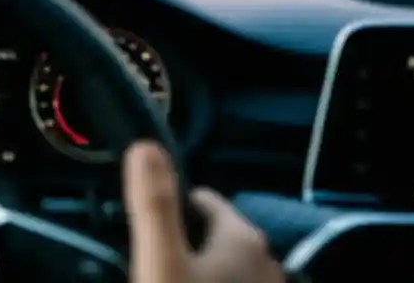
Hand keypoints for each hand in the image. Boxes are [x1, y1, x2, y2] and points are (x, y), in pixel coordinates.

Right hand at [123, 141, 283, 282]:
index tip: (149, 224)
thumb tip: (145, 144)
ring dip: (204, 268)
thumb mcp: (163, 261)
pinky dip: (215, 282)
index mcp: (244, 237)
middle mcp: (268, 258)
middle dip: (190, 239)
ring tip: (173, 275)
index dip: (175, 205)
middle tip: (157, 257)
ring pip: (229, 266)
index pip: (206, 201)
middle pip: (218, 234)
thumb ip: (155, 206)